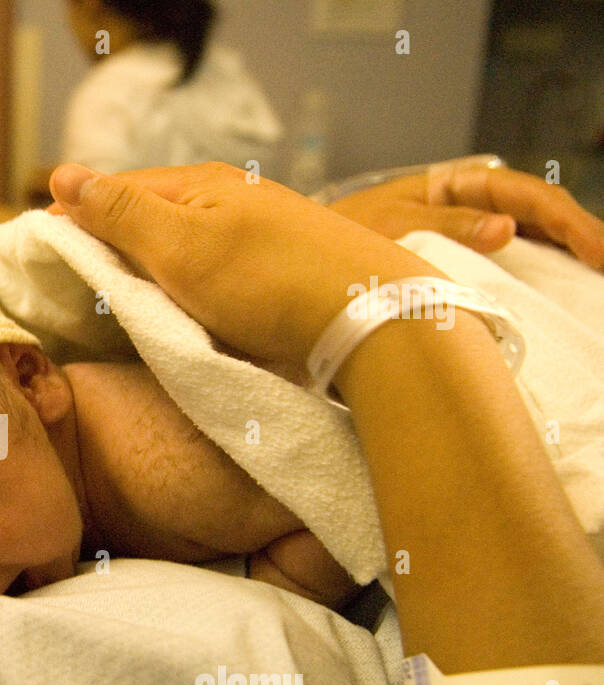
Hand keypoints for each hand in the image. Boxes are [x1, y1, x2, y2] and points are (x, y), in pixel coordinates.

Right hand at [47, 162, 439, 368]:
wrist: (372, 318)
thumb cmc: (269, 283)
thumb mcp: (180, 247)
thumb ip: (121, 213)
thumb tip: (63, 174)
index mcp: (200, 186)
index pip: (116, 190)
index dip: (75, 216)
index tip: (39, 248)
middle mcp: (231, 200)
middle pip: (151, 216)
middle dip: (109, 242)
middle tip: (71, 281)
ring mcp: (260, 234)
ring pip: (184, 246)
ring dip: (148, 268)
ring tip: (118, 299)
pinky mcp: (282, 270)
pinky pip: (215, 271)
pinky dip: (185, 287)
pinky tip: (182, 309)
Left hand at [329, 162, 603, 269]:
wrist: (303, 266)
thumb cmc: (341, 236)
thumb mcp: (394, 225)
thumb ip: (448, 225)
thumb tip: (506, 228)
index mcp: (459, 185)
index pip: (528, 196)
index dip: (570, 221)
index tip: (599, 251)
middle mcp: (471, 210)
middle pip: (541, 221)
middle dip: (581, 243)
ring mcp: (467, 243)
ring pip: (531, 250)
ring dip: (564, 268)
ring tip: (596, 289)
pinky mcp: (458, 276)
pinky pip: (505, 280)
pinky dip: (532, 291)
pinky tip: (558, 306)